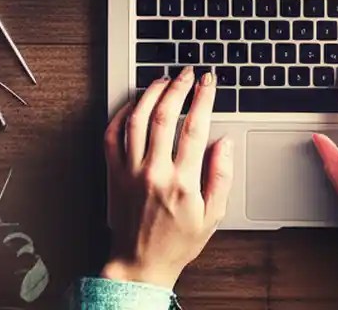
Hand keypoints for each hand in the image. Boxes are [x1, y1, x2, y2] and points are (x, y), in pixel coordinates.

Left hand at [101, 67, 232, 289]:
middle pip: (164, 116)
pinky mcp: (114, 174)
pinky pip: (112, 136)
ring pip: (137, 121)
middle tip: (187, 73)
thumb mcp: (213, 215)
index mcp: (183, 182)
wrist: (140, 263)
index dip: (204, 99)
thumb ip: (222, 176)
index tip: (209, 83)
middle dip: (178, 88)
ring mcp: (130, 172)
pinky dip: (121, 115)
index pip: (195, 128)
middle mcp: (154, 172)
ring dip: (150, 94)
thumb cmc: (178, 242)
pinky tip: (134, 104)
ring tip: (162, 80)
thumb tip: (225, 143)